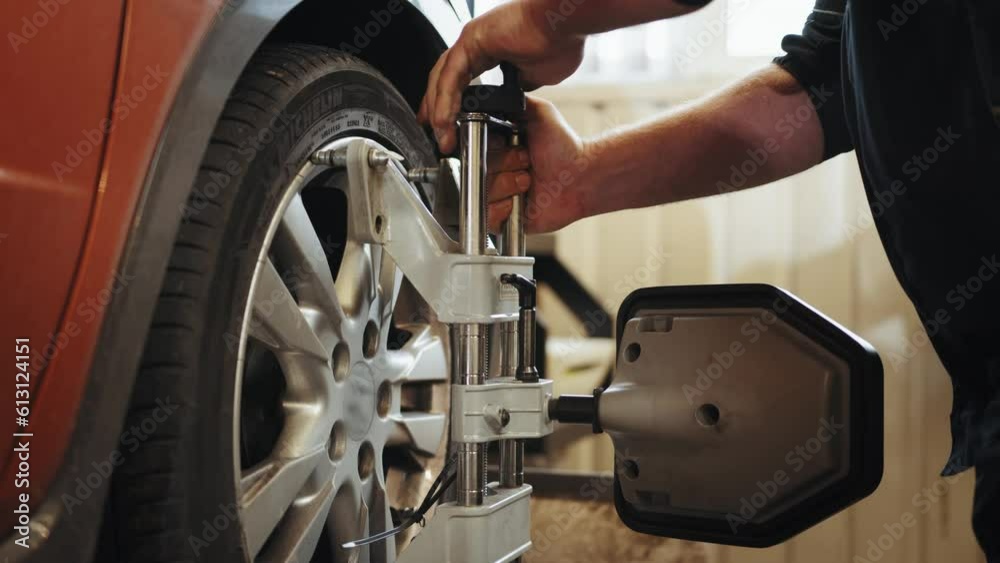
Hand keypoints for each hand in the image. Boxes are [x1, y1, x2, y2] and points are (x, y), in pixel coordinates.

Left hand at [418, 1, 585, 152]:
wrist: (567, 22)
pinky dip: (445, 100)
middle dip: (437, 109)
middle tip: (436, 134)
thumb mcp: (537, 77)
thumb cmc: (561, 40)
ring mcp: (472, 39)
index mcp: (490, 49)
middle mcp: (477, 42)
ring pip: (444, 79)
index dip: (452, 105)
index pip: (460, 82)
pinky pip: (451, 76)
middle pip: (445, 80)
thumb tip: (515, 99)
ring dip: (439, 110)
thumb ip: (519, 87)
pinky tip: (444, 120)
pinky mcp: (472, 39)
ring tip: (440, 135)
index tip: (450, 127)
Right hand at [487, 97, 591, 233]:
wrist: (580, 177)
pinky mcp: (503, 219)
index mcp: (495, 150)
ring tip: (528, 181)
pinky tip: (520, 201)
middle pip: (476, 172)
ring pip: (482, 194)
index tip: (513, 145)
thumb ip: (515, 102)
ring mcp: (496, 196)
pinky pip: (488, 216)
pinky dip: (504, 208)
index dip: (492, 149)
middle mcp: (493, 172)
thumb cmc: (564, 148)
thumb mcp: (540, 113)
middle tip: (527, 162)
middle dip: (505, 166)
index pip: (472, 150)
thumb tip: (494, 93)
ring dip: (509, 186)